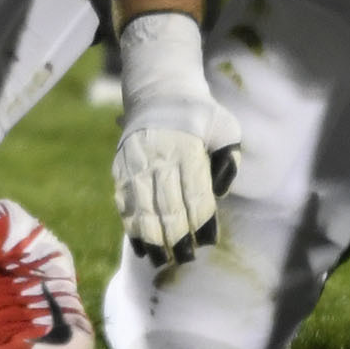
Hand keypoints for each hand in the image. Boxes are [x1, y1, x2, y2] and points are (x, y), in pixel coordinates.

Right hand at [113, 14, 242, 269]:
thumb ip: (229, 159)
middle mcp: (158, 155)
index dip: (200, 222)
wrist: (159, 88)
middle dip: (176, 238)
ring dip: (151, 238)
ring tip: (159, 260)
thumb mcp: (226, 127)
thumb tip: (220, 192)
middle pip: (166, 205)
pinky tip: (140, 244)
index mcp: (186, 146)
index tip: (206, 244)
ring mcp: (135, 161)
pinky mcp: (120, 165)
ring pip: (141, 207)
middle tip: (184, 259)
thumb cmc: (201, 113)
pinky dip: (131, 225)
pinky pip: (124, 200)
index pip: (194, 194)